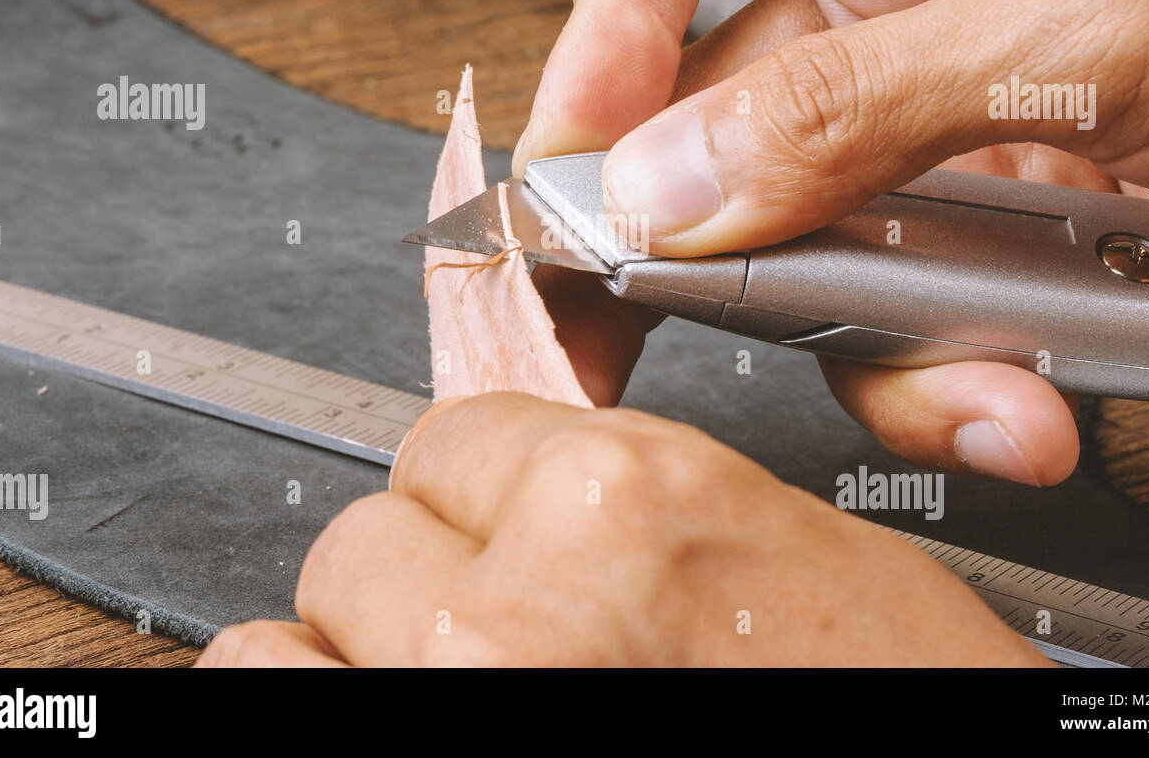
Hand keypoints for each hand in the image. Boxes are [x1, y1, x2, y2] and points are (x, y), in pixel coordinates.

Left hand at [196, 393, 1048, 665]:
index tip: (506, 536)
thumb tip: (494, 487)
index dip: (484, 498)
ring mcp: (456, 710)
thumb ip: (613, 504)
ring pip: (274, 645)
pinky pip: (260, 706)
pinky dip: (315, 704)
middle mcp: (523, 617)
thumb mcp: (774, 557)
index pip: (445, 440)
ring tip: (448, 683)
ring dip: (349, 664)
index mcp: (629, 510)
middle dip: (426, 586)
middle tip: (507, 643)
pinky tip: (400, 707)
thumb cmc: (888, 696)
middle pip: (361, 539)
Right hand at [514, 0, 1148, 484]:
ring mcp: (927, 113)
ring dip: (858, 334)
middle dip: (674, 234)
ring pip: (795, 236)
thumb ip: (859, 101)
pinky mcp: (975, 212)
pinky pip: (895, 299)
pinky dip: (945, 365)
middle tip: (616, 327)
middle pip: (696, 103)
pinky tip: (1017, 387)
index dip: (601, 19)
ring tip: (964, 375)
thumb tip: (668, 181)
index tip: (596, 154)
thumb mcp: (1100, 21)